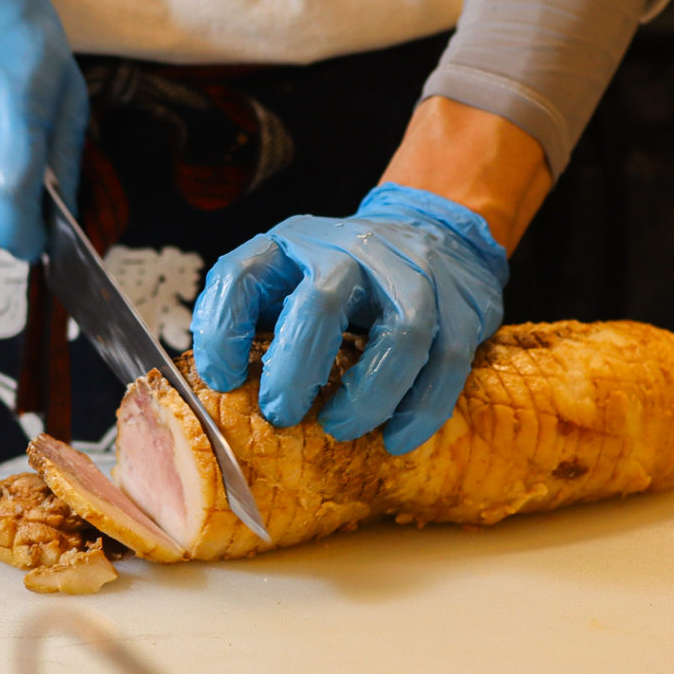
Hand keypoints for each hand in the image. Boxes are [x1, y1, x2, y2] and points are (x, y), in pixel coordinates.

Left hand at [191, 183, 508, 453]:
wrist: (433, 234)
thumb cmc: (341, 279)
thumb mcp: (287, 281)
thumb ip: (253, 324)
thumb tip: (214, 402)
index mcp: (289, 245)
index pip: (240, 275)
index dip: (222, 331)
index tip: (223, 382)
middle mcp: (348, 250)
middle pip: (320, 304)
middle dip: (295, 370)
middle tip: (281, 415)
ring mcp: (410, 275)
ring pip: (400, 335)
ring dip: (367, 395)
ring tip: (340, 429)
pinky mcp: (459, 307)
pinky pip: (446, 362)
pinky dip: (420, 410)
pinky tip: (395, 439)